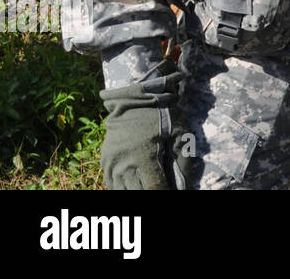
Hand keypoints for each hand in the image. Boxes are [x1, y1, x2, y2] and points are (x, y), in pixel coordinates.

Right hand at [99, 62, 183, 189]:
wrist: (135, 96)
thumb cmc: (162, 114)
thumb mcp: (180, 133)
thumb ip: (183, 161)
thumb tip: (185, 186)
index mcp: (143, 157)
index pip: (154, 189)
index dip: (165, 193)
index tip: (172, 191)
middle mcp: (124, 163)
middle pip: (137, 192)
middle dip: (151, 192)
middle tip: (162, 187)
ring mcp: (111, 163)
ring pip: (121, 190)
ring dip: (135, 191)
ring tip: (147, 186)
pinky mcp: (105, 160)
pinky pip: (110, 183)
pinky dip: (120, 188)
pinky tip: (132, 187)